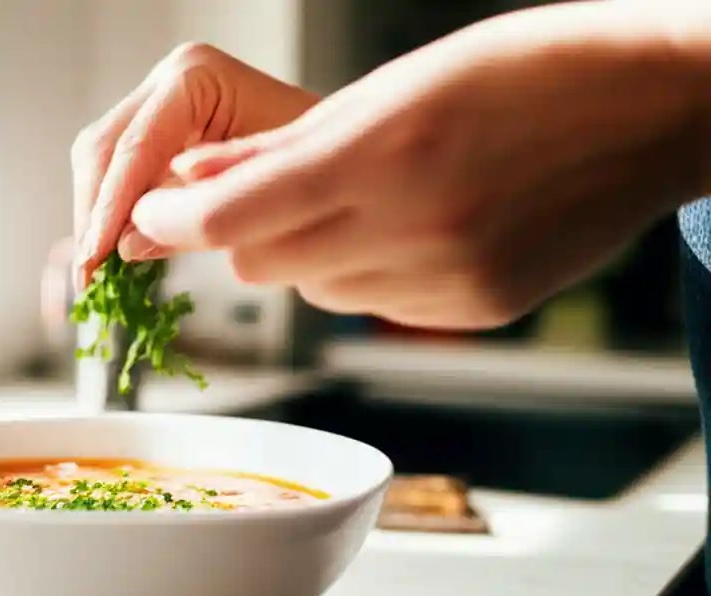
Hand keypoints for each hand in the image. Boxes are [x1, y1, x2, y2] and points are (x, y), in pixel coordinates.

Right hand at [71, 42, 318, 289]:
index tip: (98, 257)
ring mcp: (155, 107)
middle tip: (90, 277)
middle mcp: (167, 83)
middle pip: (103, 149)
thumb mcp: (268, 193)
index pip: (137, 144)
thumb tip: (128, 246)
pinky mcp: (152, 138)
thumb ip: (200, 215)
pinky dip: (109, 219)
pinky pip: (114, 177)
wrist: (342, 156)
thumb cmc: (324, 163)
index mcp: (197, 76)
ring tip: (97, 277)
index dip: (110, 206)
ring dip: (94, 221)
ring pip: (98, 163)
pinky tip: (112, 258)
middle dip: (93, 216)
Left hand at [130, 2, 710, 328]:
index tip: (151, 213)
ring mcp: (448, 282)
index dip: (172, 222)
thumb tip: (191, 181)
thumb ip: (283, 145)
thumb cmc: (529, 72)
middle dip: (241, 234)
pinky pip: (373, 304)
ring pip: (313, 290)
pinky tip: (411, 226)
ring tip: (362, 196)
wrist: (657, 110)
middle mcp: (415, 232)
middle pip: (260, 266)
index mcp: (386, 156)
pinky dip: (365, 271)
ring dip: (306, 252)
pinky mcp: (473, 311)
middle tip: (264, 190)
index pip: (230, 221)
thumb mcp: (396, 83)